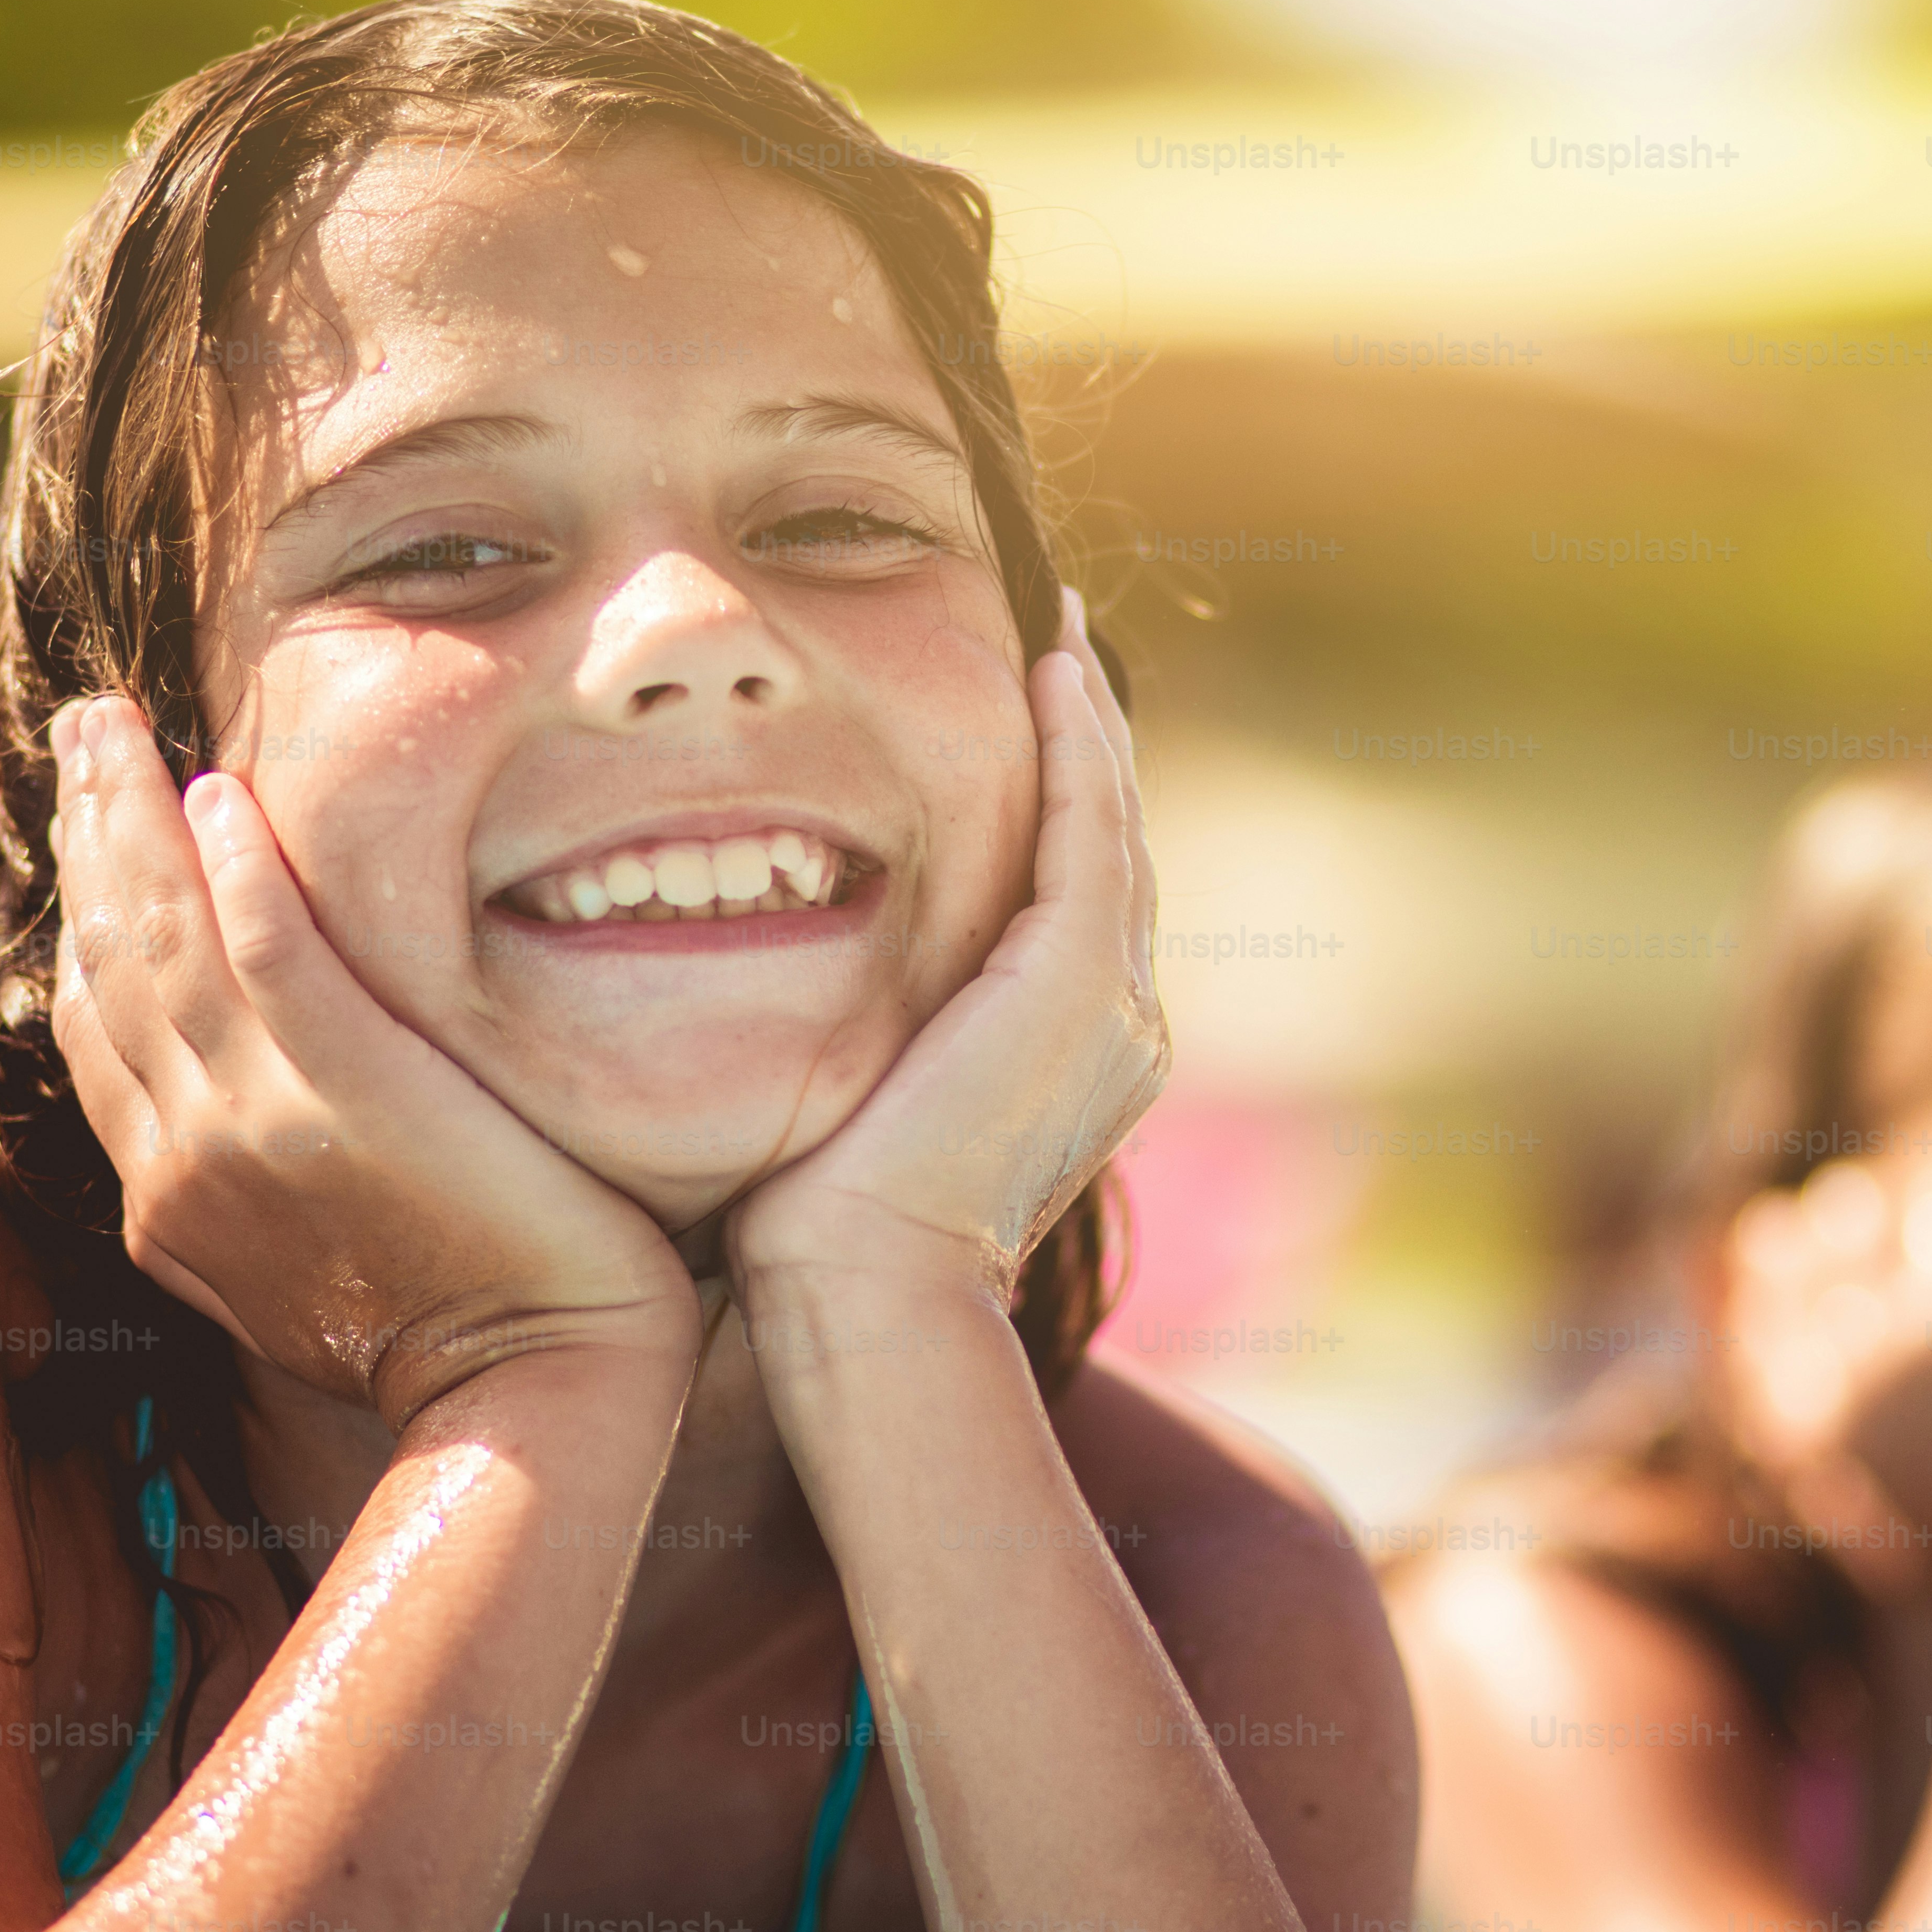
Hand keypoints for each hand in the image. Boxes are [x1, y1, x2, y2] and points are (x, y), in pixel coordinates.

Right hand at [49, 694, 699, 1430]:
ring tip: (120, 727)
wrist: (537, 1388)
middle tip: (86, 729)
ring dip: (134, 818)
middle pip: (110, 964)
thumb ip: (251, 1188)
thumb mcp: (308, 1268)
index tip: (94, 822)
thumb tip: (223, 1124)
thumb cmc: (462, 1329)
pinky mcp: (351, 1095)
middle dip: (88, 834)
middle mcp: (188, 1158)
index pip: (97, 1028)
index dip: (86, 914)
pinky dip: (236, 874)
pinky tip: (220, 796)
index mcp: (173, 1200)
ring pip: (165, 942)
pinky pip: (273, 958)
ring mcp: (259, 1125)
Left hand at [724, 589, 1168, 1303]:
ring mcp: (1112, 1003)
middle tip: (1053, 650)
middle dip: (1086, 752)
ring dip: (1086, 725)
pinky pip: (1090, 823)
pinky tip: (1050, 670)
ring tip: (1054, 638)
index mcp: (1078, 1066)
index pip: (1074, 907)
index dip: (1058, 812)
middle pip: (1108, 855)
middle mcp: (1120, 1031)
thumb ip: (875, 1049)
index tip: (1021, 729)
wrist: (869, 1294)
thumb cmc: (830, 1238)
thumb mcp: (864, 1113)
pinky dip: (1077, 742)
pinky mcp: (1080, 974)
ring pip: (1109, 828)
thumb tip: (811, 1017)